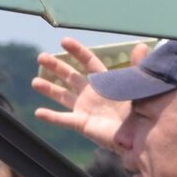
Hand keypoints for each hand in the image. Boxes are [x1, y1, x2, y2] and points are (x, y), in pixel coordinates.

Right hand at [30, 37, 146, 150]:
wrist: (139, 135)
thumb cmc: (140, 110)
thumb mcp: (138, 85)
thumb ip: (137, 67)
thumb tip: (142, 46)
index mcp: (105, 82)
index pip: (88, 62)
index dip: (77, 51)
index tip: (64, 40)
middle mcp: (92, 93)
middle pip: (70, 76)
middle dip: (56, 66)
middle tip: (41, 57)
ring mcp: (85, 109)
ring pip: (63, 96)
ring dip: (49, 89)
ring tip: (34, 82)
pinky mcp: (81, 124)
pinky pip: (63, 120)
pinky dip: (51, 117)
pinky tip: (38, 112)